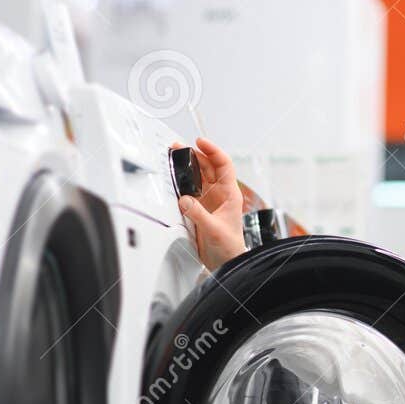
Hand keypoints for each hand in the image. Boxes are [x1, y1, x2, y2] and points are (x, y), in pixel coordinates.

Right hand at [176, 136, 245, 271]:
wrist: (225, 262)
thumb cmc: (229, 247)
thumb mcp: (214, 230)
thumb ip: (198, 215)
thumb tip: (184, 200)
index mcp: (230, 195)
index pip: (224, 165)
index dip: (213, 151)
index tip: (200, 142)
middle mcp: (220, 194)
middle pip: (209, 166)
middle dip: (195, 154)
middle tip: (179, 147)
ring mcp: (210, 200)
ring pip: (199, 176)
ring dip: (189, 165)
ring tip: (175, 155)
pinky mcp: (200, 207)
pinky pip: (190, 188)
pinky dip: (182, 180)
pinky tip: (174, 175)